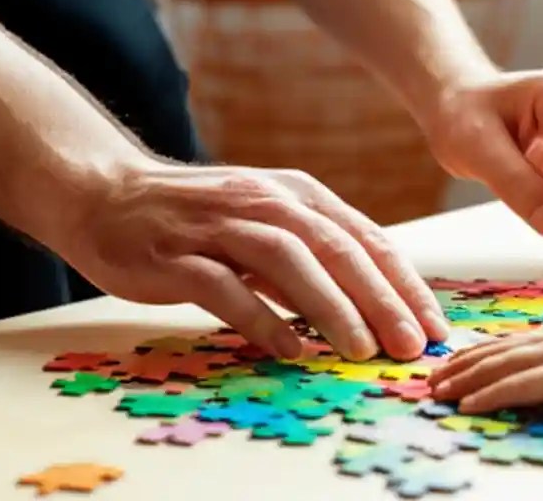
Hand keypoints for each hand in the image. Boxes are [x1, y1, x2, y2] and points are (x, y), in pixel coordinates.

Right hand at [58, 160, 450, 360]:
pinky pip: (226, 287)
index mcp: (297, 195)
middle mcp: (266, 203)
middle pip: (337, 249)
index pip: (366, 239)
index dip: (405, 284)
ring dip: (332, 306)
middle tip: (412, 344)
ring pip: (290, 262)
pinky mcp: (178, 254)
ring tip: (362, 349)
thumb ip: (313, 256)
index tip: (435, 326)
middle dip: (382, 299)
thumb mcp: (266, 222)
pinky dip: (262, 318)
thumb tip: (370, 305)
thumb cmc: (198, 217)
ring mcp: (221, 226)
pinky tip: (290, 349)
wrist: (107, 194)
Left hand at [427, 309, 542, 413]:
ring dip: (463, 381)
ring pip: (497, 368)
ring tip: (436, 391)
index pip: (511, 343)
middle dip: (460, 366)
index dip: (480, 352)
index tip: (456, 360)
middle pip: (495, 353)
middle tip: (432, 377)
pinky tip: (467, 404)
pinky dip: (488, 395)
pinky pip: (517, 387)